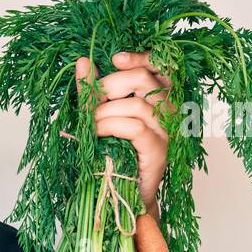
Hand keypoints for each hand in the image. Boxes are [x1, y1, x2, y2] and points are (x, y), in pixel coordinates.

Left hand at [75, 51, 172, 219]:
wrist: (122, 193)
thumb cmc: (113, 152)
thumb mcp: (101, 115)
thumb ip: (94, 91)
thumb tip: (82, 62)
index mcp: (159, 98)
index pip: (159, 66)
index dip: (139, 58)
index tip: (115, 59)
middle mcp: (169, 111)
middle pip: (143, 79)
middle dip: (108, 86)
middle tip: (90, 103)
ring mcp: (167, 132)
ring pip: (136, 105)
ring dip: (104, 112)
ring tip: (89, 125)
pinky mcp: (159, 152)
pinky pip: (136, 129)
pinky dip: (112, 126)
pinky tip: (98, 133)